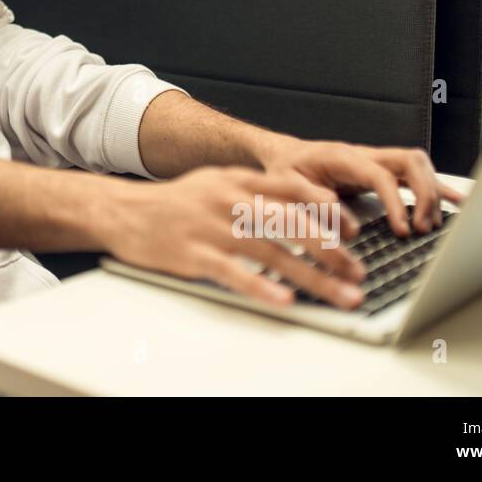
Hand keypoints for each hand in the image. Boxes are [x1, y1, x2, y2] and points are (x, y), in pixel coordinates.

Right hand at [104, 167, 367, 309]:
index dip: (328, 209)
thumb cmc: (175, 202)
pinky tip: (285, 300)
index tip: (354, 230)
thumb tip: (304, 203)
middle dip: (331, 250)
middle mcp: (228, 200)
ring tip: (341, 294)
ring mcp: (211, 228)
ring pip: (272, 253)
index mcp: (237, 180)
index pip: (293, 189)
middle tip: (357, 271)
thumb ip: (256, 190)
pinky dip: (262, 287)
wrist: (124, 212)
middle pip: (290, 223)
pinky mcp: (194, 255)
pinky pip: (234, 274)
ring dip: (312, 277)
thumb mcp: (216, 182)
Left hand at [255, 135, 467, 236]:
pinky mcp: (381, 170)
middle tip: (421, 229)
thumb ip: (312, 201)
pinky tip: (455, 202)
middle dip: (423, 195)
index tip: (403, 230)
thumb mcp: (286, 186)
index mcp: (343, 157)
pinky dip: (436, 187)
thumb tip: (345, 222)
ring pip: (418, 165)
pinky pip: (415, 174)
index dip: (396, 203)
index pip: (381, 175)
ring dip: (431, 193)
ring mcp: (376, 160)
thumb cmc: (284, 170)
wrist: (284, 155)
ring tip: (431, 225)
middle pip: (410, 162)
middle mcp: (365, 154)